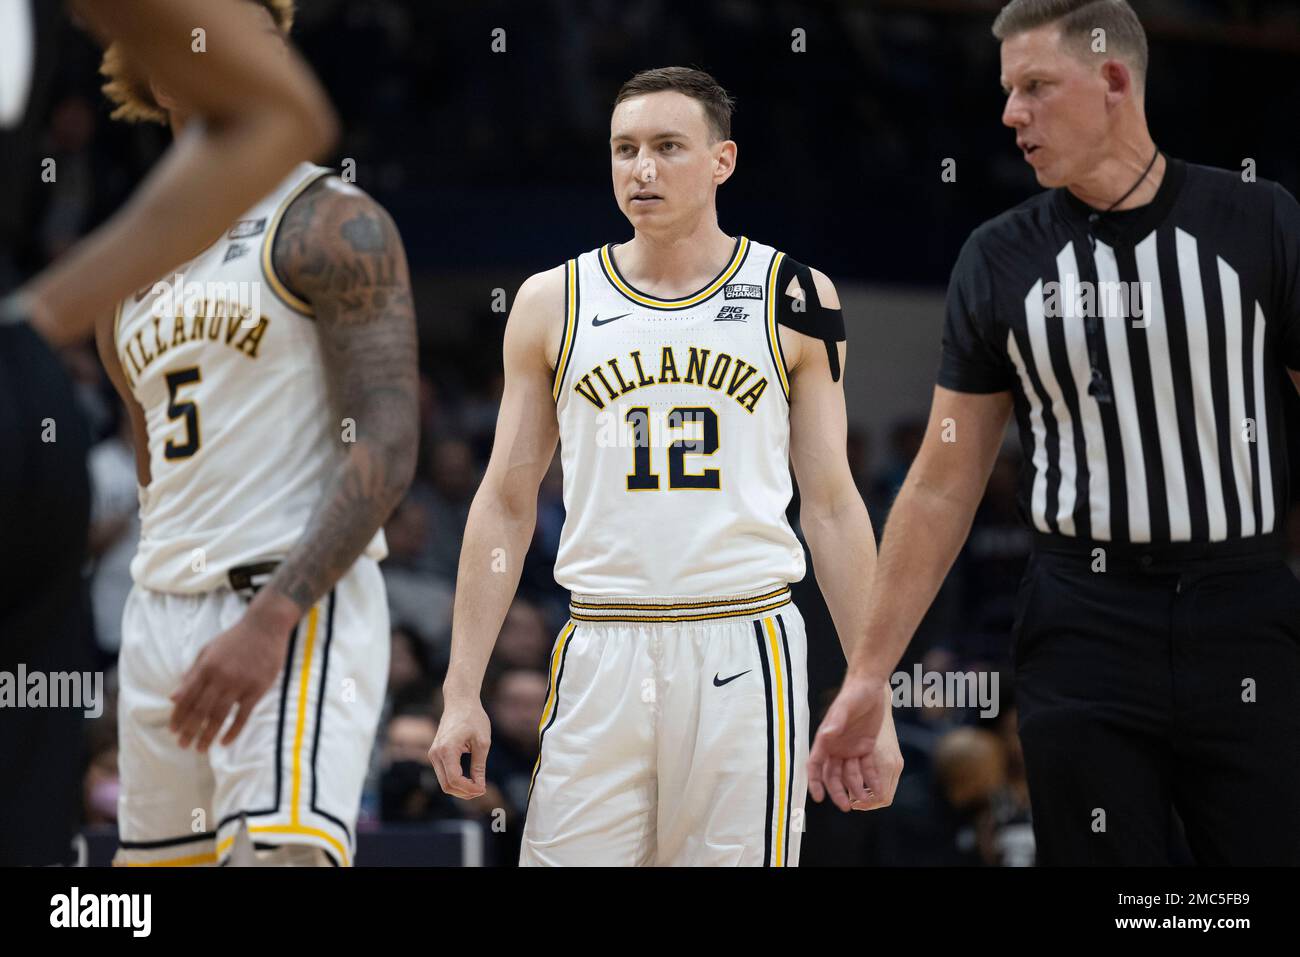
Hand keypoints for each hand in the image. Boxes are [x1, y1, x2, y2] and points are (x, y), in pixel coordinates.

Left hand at [169, 602, 294, 750]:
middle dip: (189, 730)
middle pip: (201, 710)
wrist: (265, 627)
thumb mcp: (208, 650)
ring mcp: (239, 684)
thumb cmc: (235, 639)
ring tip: (200, 749)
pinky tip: (224, 742)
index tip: (173, 731)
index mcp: (206, 667)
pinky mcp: (257, 689)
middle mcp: (220, 677)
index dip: (178, 715)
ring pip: (219, 715)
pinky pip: (243, 715)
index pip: (187, 697)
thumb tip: (174, 696)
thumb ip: (192, 673)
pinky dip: (233, 731)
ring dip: (207, 734)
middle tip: (182, 745)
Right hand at [428, 695, 491, 799]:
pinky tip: (469, 779)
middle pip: (446, 785)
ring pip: (444, 782)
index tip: (483, 789)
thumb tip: (480, 787)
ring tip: (477, 786)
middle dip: (464, 792)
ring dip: (459, 788)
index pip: (454, 779)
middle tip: (481, 790)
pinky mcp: (435, 753)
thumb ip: (479, 766)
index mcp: (447, 750)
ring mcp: (433, 754)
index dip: (469, 789)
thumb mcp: (482, 742)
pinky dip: (455, 780)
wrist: (460, 702)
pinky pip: (443, 774)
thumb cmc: (473, 718)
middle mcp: (435, 753)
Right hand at [808, 672, 902, 811]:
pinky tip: (877, 789)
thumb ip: (835, 721)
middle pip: (833, 775)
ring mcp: (850, 748)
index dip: (814, 782)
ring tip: (867, 800)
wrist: (870, 686)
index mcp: (825, 740)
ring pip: (850, 775)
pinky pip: (867, 768)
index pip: (815, 765)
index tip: (818, 798)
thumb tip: (827, 735)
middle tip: (847, 807)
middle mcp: (836, 747)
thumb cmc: (853, 694)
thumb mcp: (844, 707)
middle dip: (838, 792)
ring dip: (856, 788)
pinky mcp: (865, 747)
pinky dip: (871, 779)